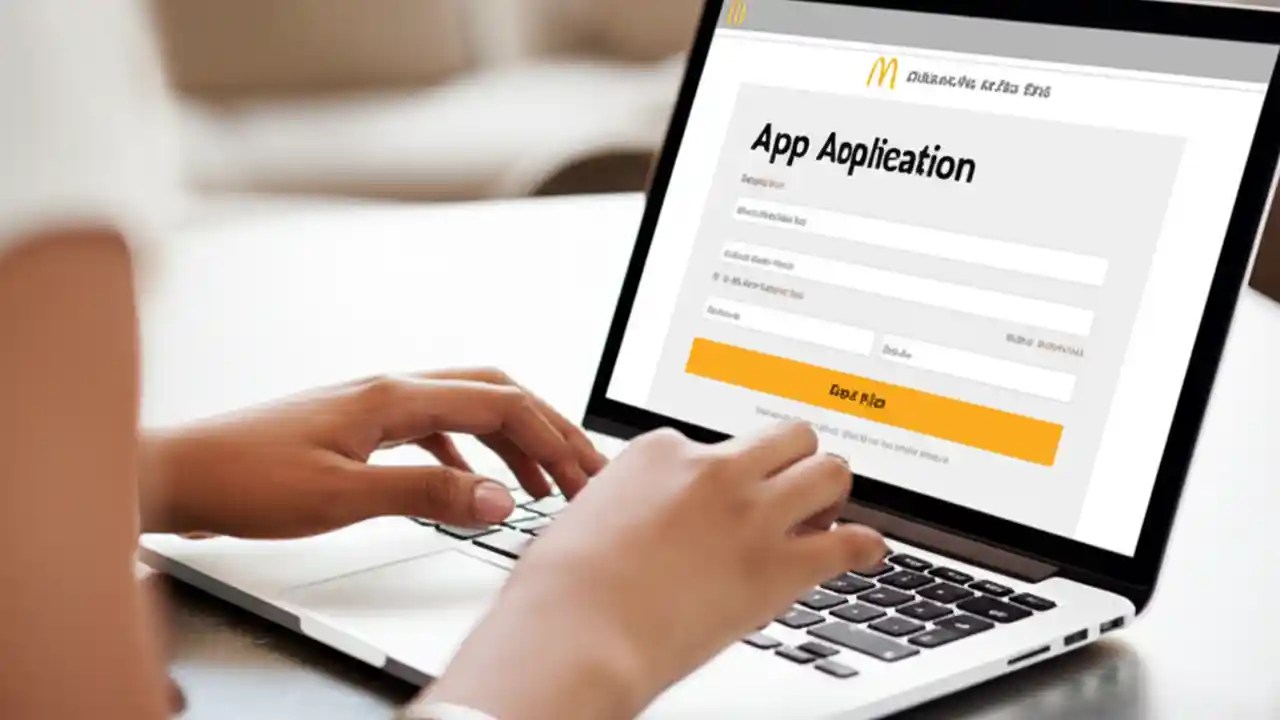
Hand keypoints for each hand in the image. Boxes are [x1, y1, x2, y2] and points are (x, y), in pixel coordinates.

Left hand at [139, 369, 605, 537]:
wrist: (178, 475)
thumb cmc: (243, 479)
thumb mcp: (342, 496)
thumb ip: (426, 496)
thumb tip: (499, 500)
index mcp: (393, 396)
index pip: (499, 404)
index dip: (551, 436)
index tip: (583, 472)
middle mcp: (388, 390)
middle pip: (492, 394)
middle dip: (544, 430)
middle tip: (579, 470)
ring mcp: (372, 407)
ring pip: (465, 412)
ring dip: (510, 443)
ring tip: (540, 483)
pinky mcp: (357, 430)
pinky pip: (432, 433)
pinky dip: (466, 457)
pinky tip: (467, 488)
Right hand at [423, 422, 886, 719]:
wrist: (574, 633)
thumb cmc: (562, 588)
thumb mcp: (587, 516)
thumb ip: (628, 504)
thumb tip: (639, 521)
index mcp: (661, 451)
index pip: (718, 444)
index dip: (729, 476)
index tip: (727, 501)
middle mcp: (712, 469)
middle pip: (788, 436)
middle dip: (795, 461)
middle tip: (792, 492)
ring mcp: (750, 513)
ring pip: (828, 471)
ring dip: (830, 493)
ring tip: (823, 517)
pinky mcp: (778, 565)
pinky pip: (850, 541)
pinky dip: (865, 547)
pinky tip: (864, 553)